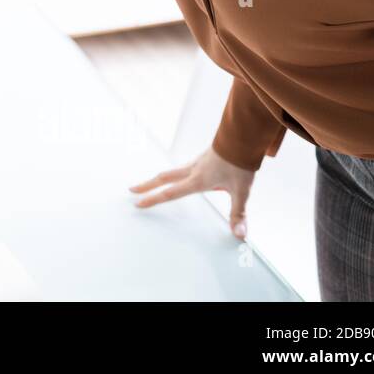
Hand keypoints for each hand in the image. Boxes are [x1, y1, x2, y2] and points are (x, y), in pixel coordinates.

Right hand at [129, 146, 254, 239]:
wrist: (241, 138)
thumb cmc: (239, 163)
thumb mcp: (241, 191)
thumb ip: (238, 214)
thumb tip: (239, 235)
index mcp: (197, 181)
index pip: (170, 193)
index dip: (152, 199)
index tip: (138, 203)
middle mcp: (193, 170)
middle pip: (163, 178)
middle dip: (146, 185)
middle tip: (132, 190)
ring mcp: (197, 162)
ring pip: (172, 171)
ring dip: (160, 178)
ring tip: (153, 183)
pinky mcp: (203, 157)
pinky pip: (184, 167)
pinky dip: (176, 172)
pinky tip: (182, 174)